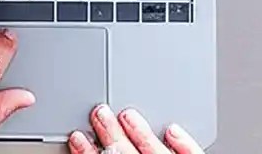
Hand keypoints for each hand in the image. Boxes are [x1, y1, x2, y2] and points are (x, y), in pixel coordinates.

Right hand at [67, 105, 204, 153]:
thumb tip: (88, 148)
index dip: (87, 151)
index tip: (77, 136)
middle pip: (125, 153)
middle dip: (110, 132)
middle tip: (99, 112)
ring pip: (154, 151)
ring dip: (139, 132)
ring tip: (127, 114)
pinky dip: (184, 144)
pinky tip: (173, 130)